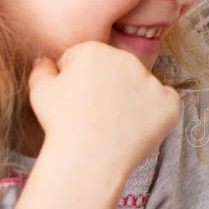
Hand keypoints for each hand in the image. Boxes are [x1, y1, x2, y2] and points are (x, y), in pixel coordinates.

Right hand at [28, 41, 179, 179]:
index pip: (89, 59)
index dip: (79, 82)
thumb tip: (46, 61)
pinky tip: (138, 127)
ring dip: (133, 100)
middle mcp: (126, 59)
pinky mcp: (169, 103)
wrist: (89, 158)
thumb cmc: (61, 125)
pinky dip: (156, 114)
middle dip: (109, 87)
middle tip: (97, 114)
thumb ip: (43, 70)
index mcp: (94, 50)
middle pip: (118, 70)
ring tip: (115, 124)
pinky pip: (166, 103)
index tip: (76, 102)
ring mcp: (151, 81)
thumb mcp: (40, 92)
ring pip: (142, 86)